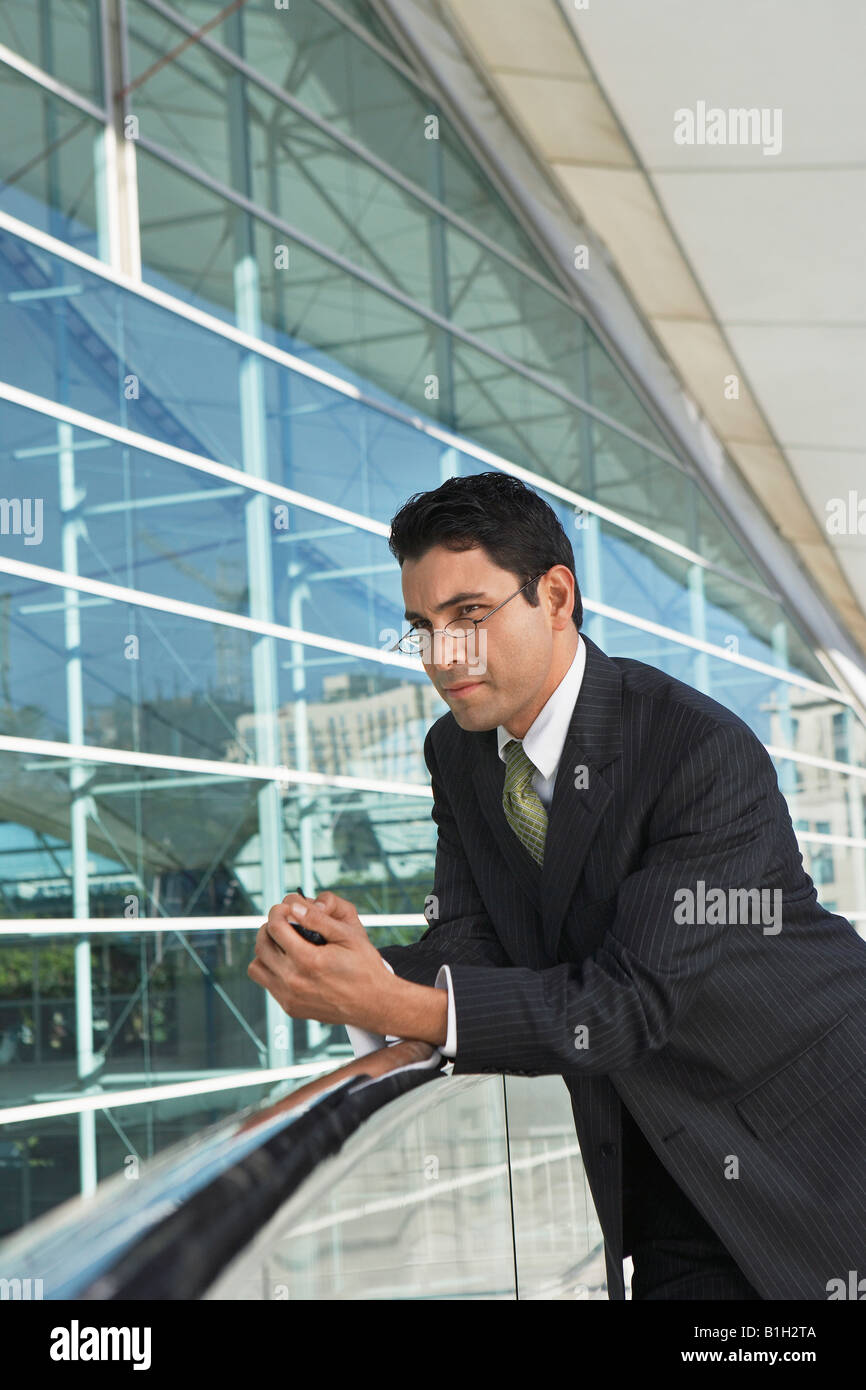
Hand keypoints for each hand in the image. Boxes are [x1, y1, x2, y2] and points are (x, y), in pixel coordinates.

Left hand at [247, 890, 394, 1032]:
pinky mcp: (291, 1008)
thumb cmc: (365, 968)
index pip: (275, 927)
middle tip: (284, 922)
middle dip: (269, 927)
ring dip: (266, 950)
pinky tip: (292, 963)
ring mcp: (290, 997)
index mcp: (308, 960)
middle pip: (261, 945)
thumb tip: (294, 906)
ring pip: (257, 966)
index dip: (278, 911)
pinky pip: (268, 983)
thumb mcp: (348, 936)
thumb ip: (319, 920)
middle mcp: (294, 981)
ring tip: (285, 944)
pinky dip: (273, 969)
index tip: (286, 908)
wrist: (374, 1004)